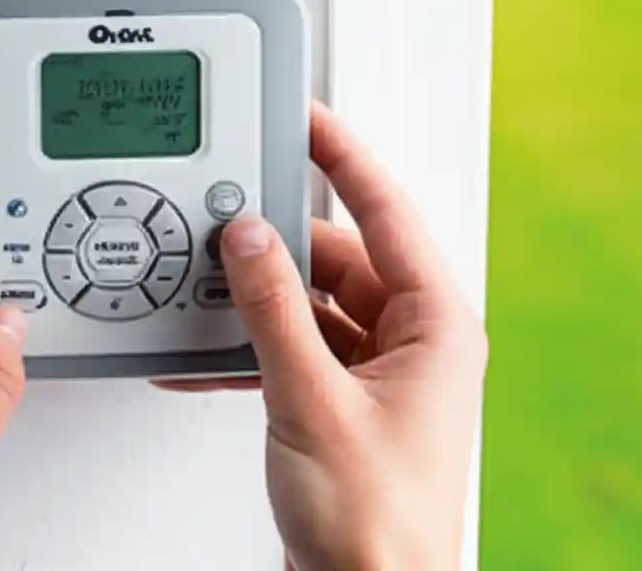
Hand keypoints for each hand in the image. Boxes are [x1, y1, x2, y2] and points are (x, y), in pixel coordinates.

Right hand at [160, 104, 488, 570]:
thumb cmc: (377, 522)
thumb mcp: (311, 399)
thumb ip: (274, 311)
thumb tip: (251, 239)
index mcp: (436, 323)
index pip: (387, 212)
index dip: (344, 158)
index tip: (305, 118)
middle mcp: (414, 340)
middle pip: (341, 257)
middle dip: (278, 244)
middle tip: (227, 216)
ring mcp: (379, 373)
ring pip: (312, 304)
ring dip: (258, 300)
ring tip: (206, 287)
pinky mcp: (345, 404)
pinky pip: (297, 350)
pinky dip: (252, 347)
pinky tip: (205, 351)